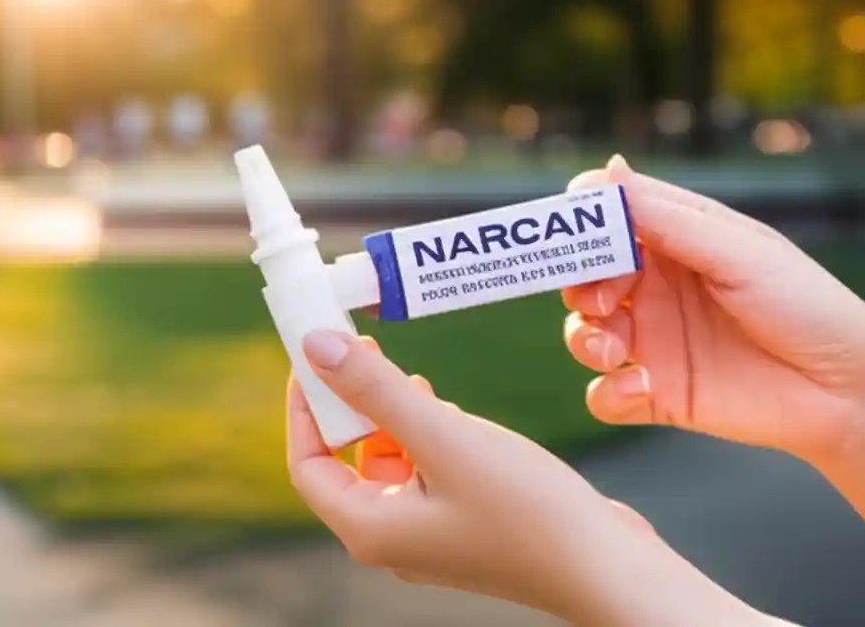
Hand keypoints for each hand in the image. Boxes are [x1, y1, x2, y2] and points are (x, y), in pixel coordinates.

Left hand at [288, 330, 771, 624]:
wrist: (609, 568)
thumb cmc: (528, 512)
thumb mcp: (444, 437)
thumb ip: (376, 390)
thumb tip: (315, 346)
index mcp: (369, 530)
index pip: (307, 460)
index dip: (305, 404)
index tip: (316, 353)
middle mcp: (391, 539)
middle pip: (345, 459)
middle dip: (353, 405)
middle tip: (368, 350)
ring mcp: (427, 535)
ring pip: (387, 462)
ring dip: (393, 418)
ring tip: (416, 384)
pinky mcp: (461, 524)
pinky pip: (423, 471)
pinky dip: (427, 437)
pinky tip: (453, 415)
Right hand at [564, 156, 864, 511]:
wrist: (847, 390)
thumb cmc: (805, 305)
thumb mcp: (738, 252)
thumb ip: (668, 219)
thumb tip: (608, 172)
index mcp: (672, 242)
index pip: (604, 218)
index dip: (578, 221)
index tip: (569, 232)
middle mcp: (653, 288)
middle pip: (581, 276)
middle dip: (575, 284)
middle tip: (598, 299)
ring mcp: (651, 342)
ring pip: (582, 333)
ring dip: (583, 338)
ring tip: (614, 350)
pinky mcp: (655, 394)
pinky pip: (604, 394)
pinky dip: (609, 393)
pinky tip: (641, 390)